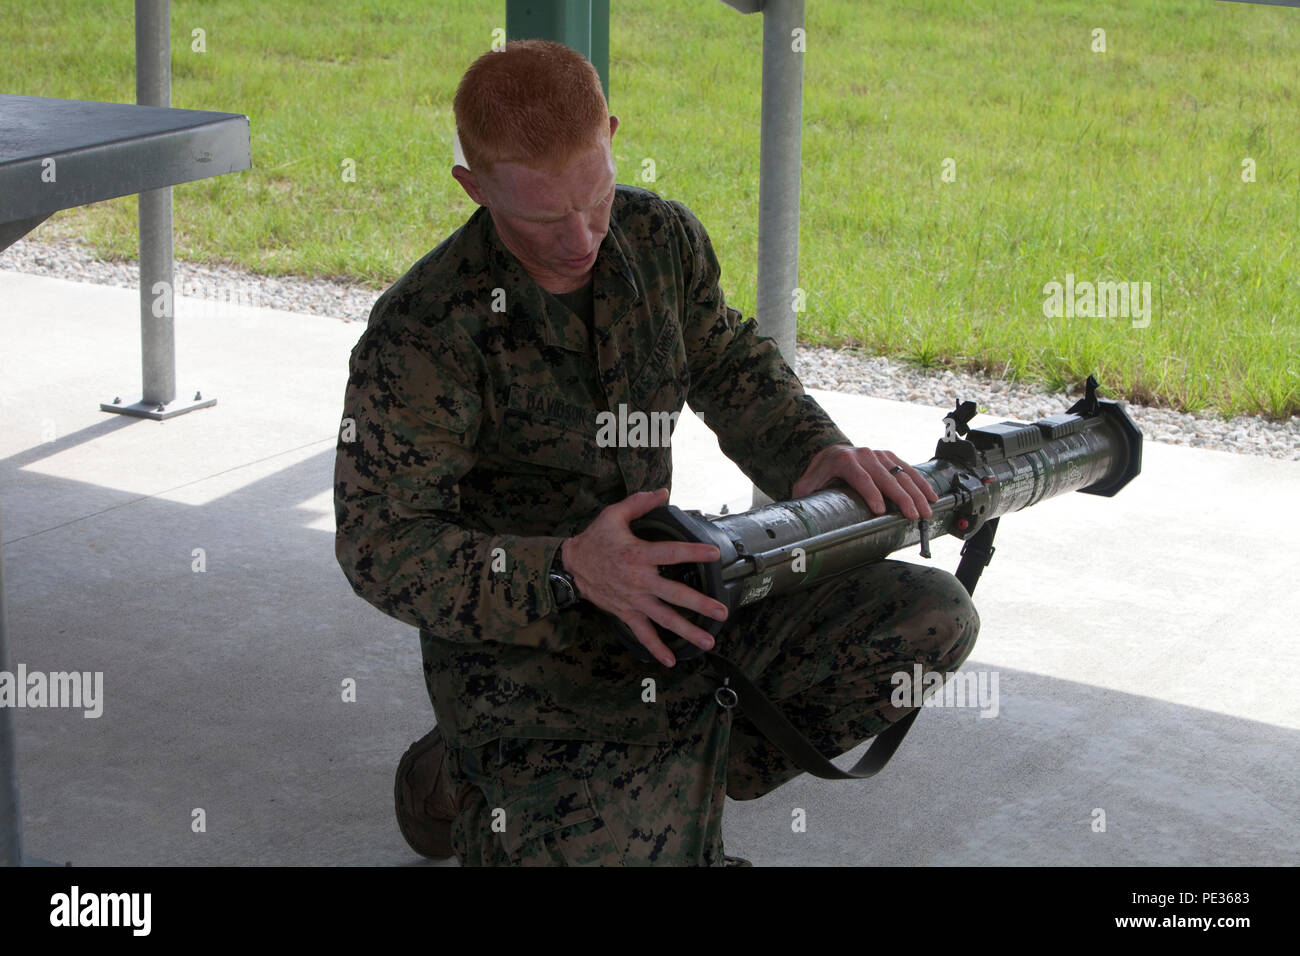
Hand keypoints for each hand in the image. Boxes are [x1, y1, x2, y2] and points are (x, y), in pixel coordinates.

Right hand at [562, 488, 728, 667]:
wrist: (571, 566)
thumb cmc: (595, 539)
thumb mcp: (613, 515)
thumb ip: (639, 503)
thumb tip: (663, 492)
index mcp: (638, 554)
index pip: (671, 553)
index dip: (693, 552)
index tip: (715, 554)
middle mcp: (639, 580)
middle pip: (674, 594)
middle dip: (700, 604)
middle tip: (722, 611)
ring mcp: (634, 600)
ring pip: (664, 618)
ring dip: (687, 631)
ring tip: (708, 641)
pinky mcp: (626, 612)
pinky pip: (642, 633)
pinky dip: (655, 648)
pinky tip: (671, 660)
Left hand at [791, 444, 936, 519]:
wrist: (831, 452)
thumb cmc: (821, 473)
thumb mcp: (808, 482)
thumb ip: (804, 493)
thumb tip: (798, 507)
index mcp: (844, 460)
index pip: (860, 478)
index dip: (871, 494)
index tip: (880, 510)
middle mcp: (864, 454)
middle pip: (886, 477)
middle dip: (902, 498)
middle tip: (912, 516)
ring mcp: (879, 454)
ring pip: (902, 474)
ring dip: (917, 493)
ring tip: (927, 511)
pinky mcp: (890, 457)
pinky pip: (909, 469)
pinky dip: (922, 483)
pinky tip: (932, 496)